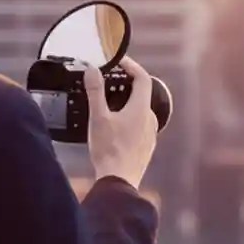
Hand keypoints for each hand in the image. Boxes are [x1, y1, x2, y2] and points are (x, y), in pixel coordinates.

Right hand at [84, 56, 157, 189]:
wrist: (118, 181)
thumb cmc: (109, 149)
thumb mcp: (98, 118)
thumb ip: (95, 92)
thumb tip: (93, 70)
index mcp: (140, 109)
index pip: (142, 78)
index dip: (131, 66)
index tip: (118, 61)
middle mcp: (150, 119)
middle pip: (142, 93)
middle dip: (126, 84)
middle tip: (109, 81)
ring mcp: (150, 134)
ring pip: (140, 110)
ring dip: (127, 102)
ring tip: (108, 104)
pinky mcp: (146, 146)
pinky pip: (139, 125)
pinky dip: (129, 118)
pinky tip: (114, 127)